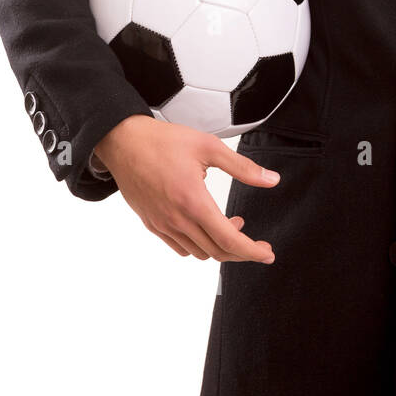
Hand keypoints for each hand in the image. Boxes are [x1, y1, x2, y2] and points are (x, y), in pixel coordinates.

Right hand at [94, 114, 279, 263]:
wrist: (123, 142)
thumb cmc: (163, 141)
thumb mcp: (209, 146)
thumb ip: (243, 167)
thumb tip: (272, 180)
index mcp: (193, 201)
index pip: (229, 240)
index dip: (252, 251)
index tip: (267, 254)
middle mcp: (177, 219)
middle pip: (216, 252)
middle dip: (242, 252)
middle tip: (257, 244)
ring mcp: (162, 224)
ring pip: (198, 253)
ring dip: (220, 246)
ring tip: (231, 224)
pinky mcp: (152, 224)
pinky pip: (180, 248)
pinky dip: (199, 245)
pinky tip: (206, 227)